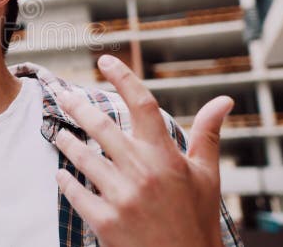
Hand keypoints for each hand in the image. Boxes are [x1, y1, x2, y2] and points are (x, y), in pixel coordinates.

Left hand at [54, 54, 232, 246]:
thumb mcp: (207, 176)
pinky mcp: (105, 221)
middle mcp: (143, 172)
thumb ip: (207, 134)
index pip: (144, 106)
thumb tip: (223, 99)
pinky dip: (66, 181)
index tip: (106, 61)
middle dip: (78, 107)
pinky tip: (61, 175)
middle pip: (102, 127)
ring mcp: (122, 197)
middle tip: (63, 95)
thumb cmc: (197, 219)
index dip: (124, 79)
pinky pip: (76, 193)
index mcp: (167, 157)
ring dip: (67, 142)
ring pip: (83, 158)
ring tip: (59, 133)